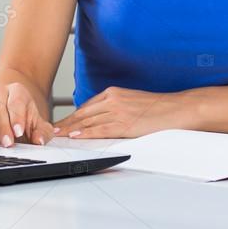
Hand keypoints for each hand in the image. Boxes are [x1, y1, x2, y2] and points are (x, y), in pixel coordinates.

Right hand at [0, 81, 54, 147]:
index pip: (17, 103)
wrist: (14, 110)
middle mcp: (0, 94)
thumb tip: (41, 140)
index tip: (19, 131)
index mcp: (17, 93)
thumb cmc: (24, 117)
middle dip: (4, 125)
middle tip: (8, 142)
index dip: (18, 117)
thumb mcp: (38, 124)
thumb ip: (42, 131)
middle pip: (0, 107)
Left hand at [52, 86, 192, 138]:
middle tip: (52, 130)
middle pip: (82, 113)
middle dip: (66, 123)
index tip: (61, 123)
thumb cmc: (157, 107)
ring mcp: (117, 111)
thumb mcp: (131, 101)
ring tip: (57, 135)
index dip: (71, 116)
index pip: (86, 106)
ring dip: (70, 129)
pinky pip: (99, 129)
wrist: (175, 109)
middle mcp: (112, 99)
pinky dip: (84, 133)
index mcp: (114, 92)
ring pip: (87, 121)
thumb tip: (102, 118)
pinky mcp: (123, 123)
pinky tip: (75, 136)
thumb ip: (116, 106)